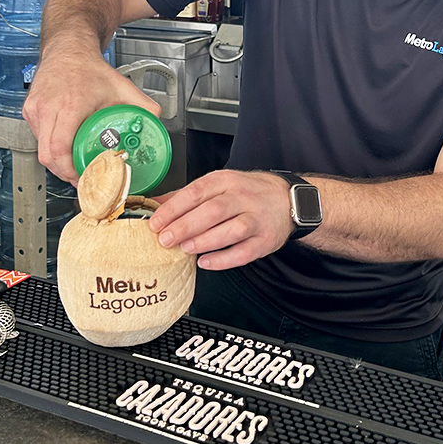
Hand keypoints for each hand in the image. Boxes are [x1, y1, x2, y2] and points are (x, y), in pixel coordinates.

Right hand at [23, 51, 160, 183]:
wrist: (68, 48)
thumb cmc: (89, 67)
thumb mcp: (121, 86)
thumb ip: (143, 104)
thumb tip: (156, 121)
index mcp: (70, 106)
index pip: (60, 149)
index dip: (68, 170)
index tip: (81, 177)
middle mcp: (48, 108)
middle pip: (47, 155)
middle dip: (63, 172)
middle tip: (79, 177)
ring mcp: (35, 109)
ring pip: (40, 148)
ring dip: (56, 160)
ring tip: (72, 164)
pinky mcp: (29, 110)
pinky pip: (37, 137)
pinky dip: (49, 146)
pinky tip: (63, 145)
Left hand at [148, 170, 294, 269]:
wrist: (287, 200)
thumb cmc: (247, 193)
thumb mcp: (219, 185)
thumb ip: (187, 196)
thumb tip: (155, 204)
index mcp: (226, 181)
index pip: (196, 192)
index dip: (173, 208)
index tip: (155, 222)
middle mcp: (243, 197)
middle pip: (212, 211)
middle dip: (185, 226)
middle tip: (165, 239)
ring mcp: (256, 219)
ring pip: (231, 230)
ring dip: (204, 241)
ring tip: (184, 249)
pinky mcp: (266, 240)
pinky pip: (244, 251)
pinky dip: (224, 259)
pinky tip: (206, 262)